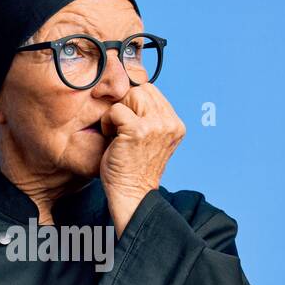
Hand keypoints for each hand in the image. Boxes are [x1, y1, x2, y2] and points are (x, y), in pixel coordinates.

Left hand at [98, 84, 185, 237]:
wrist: (132, 194)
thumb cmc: (133, 168)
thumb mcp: (149, 139)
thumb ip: (149, 117)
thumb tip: (132, 90)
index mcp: (175, 125)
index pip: (153, 93)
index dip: (134, 102)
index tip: (125, 120)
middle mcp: (170, 123)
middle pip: (143, 89)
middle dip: (126, 103)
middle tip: (118, 126)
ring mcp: (157, 126)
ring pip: (131, 94)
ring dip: (117, 110)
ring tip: (115, 131)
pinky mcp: (139, 130)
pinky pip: (116, 109)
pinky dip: (108, 121)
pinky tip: (109, 136)